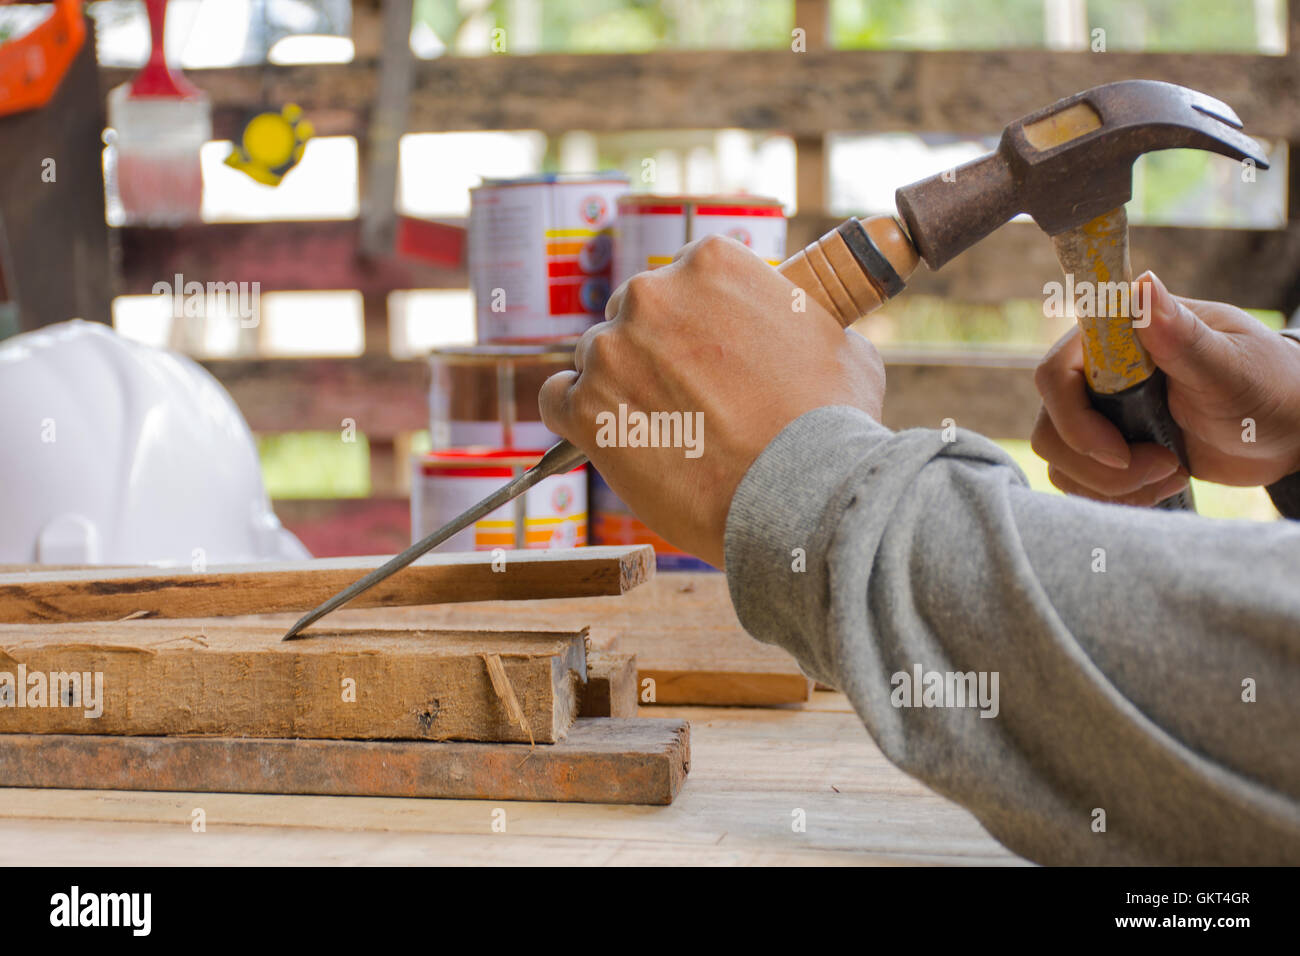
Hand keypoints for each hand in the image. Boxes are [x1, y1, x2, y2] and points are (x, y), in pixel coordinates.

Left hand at [539, 235, 885, 566]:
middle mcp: (652, 294)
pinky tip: (606, 437)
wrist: (799, 496)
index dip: (696, 318)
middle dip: (654, 350)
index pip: (684, 277)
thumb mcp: (840, 343)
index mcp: (712, 262)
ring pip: (596, 358)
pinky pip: (558, 399)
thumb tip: (798, 324)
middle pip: (634, 314)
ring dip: (620, 385)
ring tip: (660, 429)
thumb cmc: (828, 424)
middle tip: (687, 396)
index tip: (708, 350)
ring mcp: (612, 351)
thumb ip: (799, 319)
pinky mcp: (585, 410)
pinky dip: (577, 416)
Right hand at [1032, 271, 1299, 505]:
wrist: (1285, 430)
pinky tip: (1165, 482)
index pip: (1054, 376)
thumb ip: (1182, 335)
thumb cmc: (1266, 385)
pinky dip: (1116, 495)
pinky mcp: (1106, 448)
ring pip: (1059, 460)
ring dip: (1112, 485)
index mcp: (1116, 340)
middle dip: (1100, 465)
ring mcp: (1098, 413)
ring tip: (1171, 472)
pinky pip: (1077, 481)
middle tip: (1164, 466)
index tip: (1121, 452)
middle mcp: (1096, 374)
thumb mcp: (1229, 366)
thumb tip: (1142, 286)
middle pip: (1050, 428)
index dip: (1074, 420)